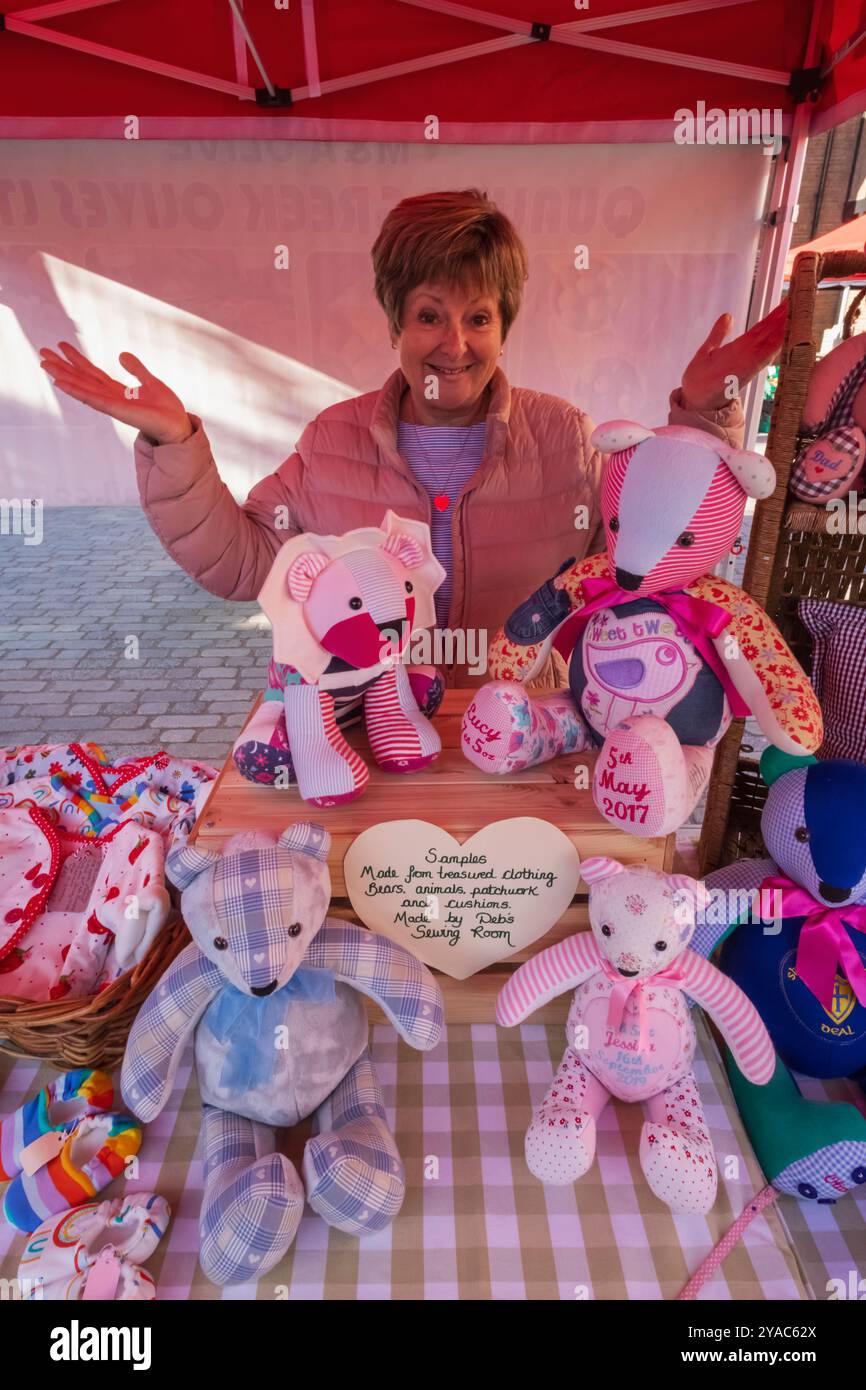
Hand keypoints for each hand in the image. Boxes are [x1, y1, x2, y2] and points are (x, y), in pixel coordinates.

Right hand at [39, 343, 192, 444]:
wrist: (178, 425)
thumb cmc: (167, 409)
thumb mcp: (151, 381)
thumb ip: (136, 369)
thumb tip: (121, 354)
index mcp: (117, 391)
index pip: (92, 373)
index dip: (77, 360)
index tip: (62, 346)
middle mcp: (110, 397)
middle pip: (82, 379)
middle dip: (62, 366)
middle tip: (42, 352)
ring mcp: (111, 404)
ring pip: (82, 387)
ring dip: (63, 376)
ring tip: (45, 364)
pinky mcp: (116, 410)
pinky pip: (92, 399)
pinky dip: (76, 391)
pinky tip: (61, 383)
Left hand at [680, 302, 787, 411]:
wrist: (693, 400)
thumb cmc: (701, 378)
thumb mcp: (708, 349)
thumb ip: (719, 333)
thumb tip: (728, 316)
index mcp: (739, 347)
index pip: (761, 328)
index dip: (775, 315)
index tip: (788, 301)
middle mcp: (746, 355)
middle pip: (769, 333)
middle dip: (784, 318)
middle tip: (800, 302)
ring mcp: (745, 364)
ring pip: (767, 344)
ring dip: (781, 330)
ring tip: (795, 316)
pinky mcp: (740, 374)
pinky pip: (758, 360)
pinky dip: (769, 351)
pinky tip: (780, 340)